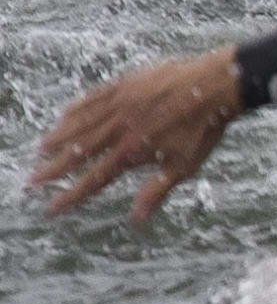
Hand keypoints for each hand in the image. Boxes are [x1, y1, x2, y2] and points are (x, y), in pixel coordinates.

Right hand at [31, 47, 237, 224]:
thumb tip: (137, 219)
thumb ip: (157, 190)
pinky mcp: (126, 84)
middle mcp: (120, 128)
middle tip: (32, 181)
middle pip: (78, 152)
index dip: (71, 195)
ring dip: (60, 136)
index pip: (94, 179)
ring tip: (41, 148)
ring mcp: (121, 104)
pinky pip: (95, 97)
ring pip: (81, 123)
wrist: (218, 84)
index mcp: (132, 151)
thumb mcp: (185, 165)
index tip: (51, 208)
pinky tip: (66, 113)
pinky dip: (78, 107)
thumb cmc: (204, 127)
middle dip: (54, 168)